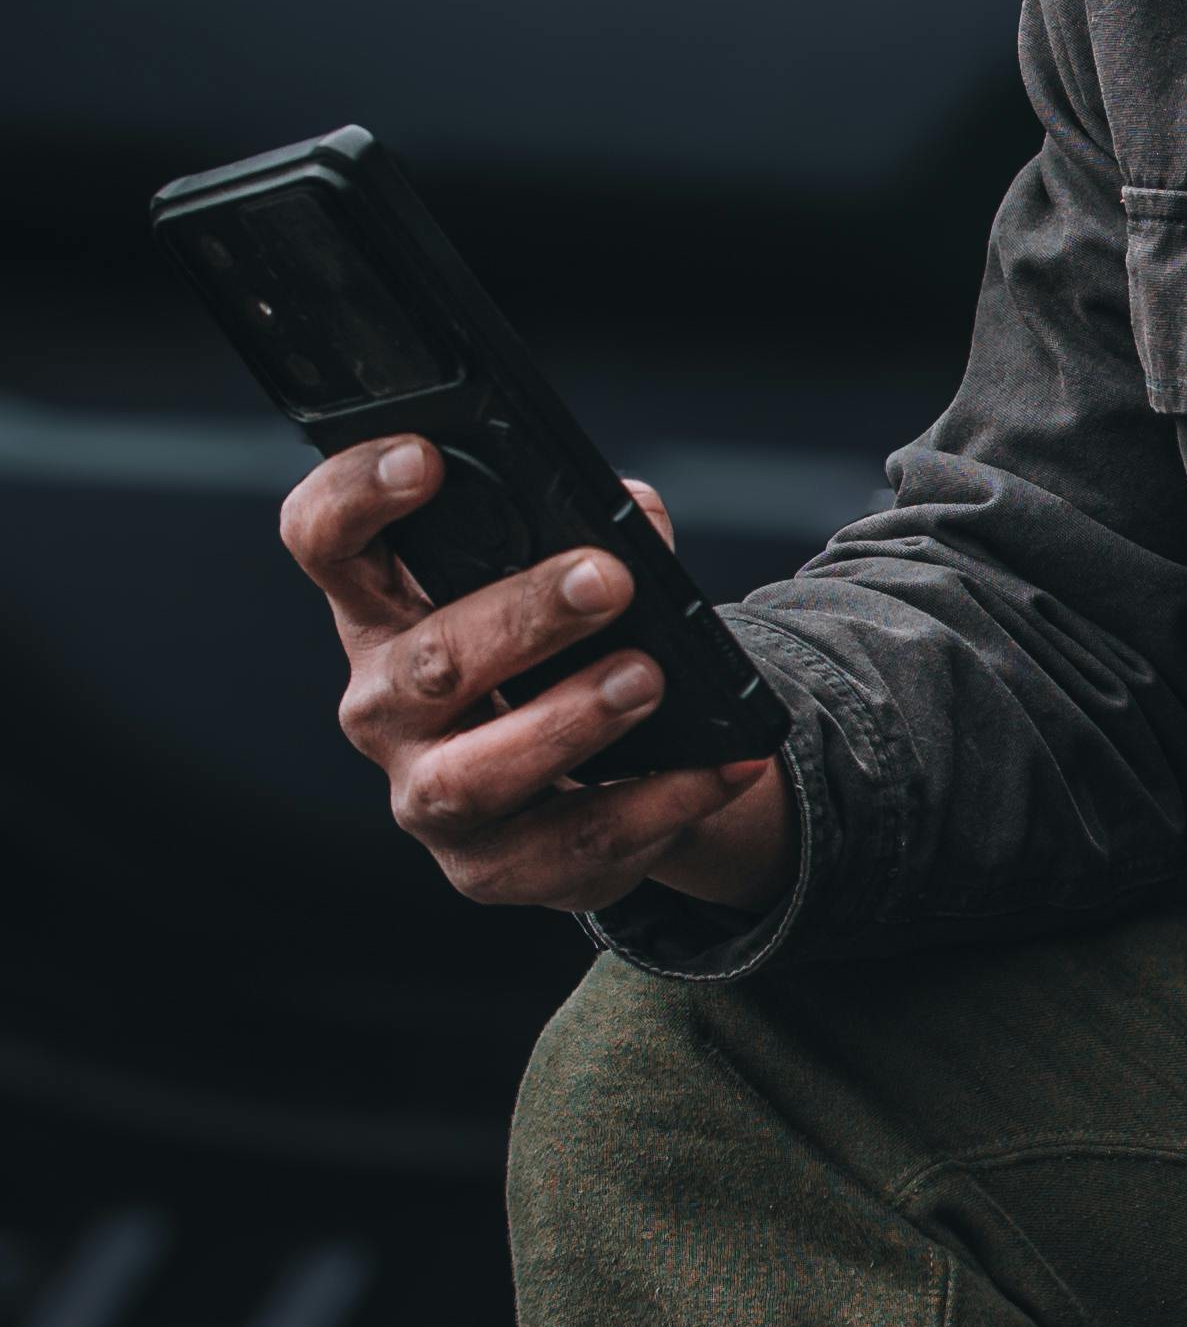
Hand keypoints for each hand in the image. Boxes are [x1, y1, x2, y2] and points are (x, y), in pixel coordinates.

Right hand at [281, 439, 795, 918]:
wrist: (605, 778)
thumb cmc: (565, 656)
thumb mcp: (569, 584)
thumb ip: (595, 536)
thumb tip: (634, 515)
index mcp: (383, 612)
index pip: (324, 542)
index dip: (356, 496)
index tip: (425, 457)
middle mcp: (385, 706)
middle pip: (426, 662)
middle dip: (521, 618)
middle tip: (607, 580)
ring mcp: (427, 797)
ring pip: (475, 774)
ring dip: (569, 723)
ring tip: (649, 679)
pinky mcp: (490, 869)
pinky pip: (571, 845)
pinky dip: (658, 802)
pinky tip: (722, 764)